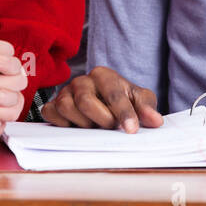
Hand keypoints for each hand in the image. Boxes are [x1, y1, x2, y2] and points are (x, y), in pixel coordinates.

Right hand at [41, 66, 163, 132]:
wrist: (105, 105)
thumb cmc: (123, 101)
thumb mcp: (139, 101)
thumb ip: (147, 109)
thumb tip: (155, 121)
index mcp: (104, 75)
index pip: (113, 93)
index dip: (123, 113)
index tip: (131, 130)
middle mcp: (82, 81)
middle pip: (85, 100)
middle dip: (101, 119)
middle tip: (111, 129)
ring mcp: (65, 92)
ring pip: (66, 107)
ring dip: (82, 123)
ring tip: (94, 128)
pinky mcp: (52, 105)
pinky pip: (50, 113)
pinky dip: (61, 123)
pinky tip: (74, 128)